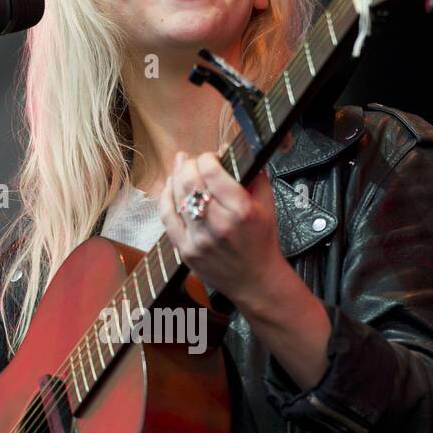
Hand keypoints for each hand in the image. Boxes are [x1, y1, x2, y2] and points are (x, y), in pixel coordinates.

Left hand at [158, 149, 286, 307]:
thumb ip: (254, 176)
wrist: (255, 280)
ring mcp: (199, 239)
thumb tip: (231, 152)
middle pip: (190, 181)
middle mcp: (219, 224)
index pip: (211, 171)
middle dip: (190, 164)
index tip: (211, 158)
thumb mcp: (267, 205)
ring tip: (181, 167)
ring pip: (176, 197)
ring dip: (176, 177)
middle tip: (193, 161)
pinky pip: (167, 218)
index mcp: (241, 210)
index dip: (207, 158)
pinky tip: (170, 187)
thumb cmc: (262, 241)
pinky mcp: (186, 250)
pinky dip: (166, 198)